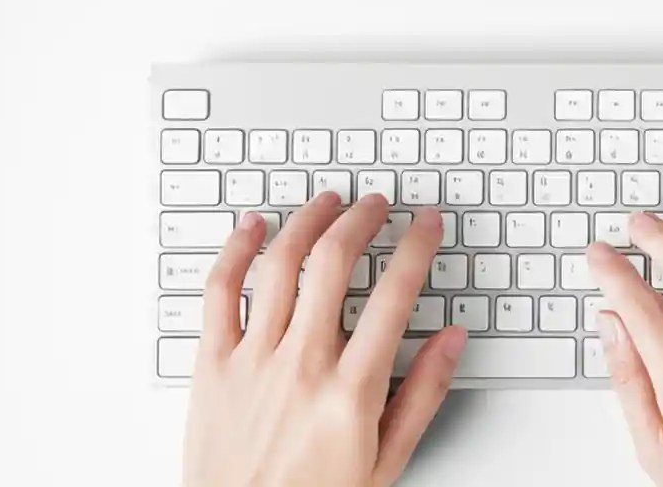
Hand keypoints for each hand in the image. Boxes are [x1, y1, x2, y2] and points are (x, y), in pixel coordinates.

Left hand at [182, 192, 465, 486]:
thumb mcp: (386, 460)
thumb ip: (423, 395)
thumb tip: (450, 341)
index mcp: (351, 390)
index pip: (394, 295)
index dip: (418, 247)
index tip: (427, 224)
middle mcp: (302, 364)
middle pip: (334, 263)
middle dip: (363, 219)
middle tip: (378, 205)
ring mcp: (253, 360)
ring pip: (280, 264)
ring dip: (308, 220)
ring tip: (328, 202)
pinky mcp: (213, 364)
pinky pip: (219, 291)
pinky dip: (237, 250)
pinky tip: (254, 227)